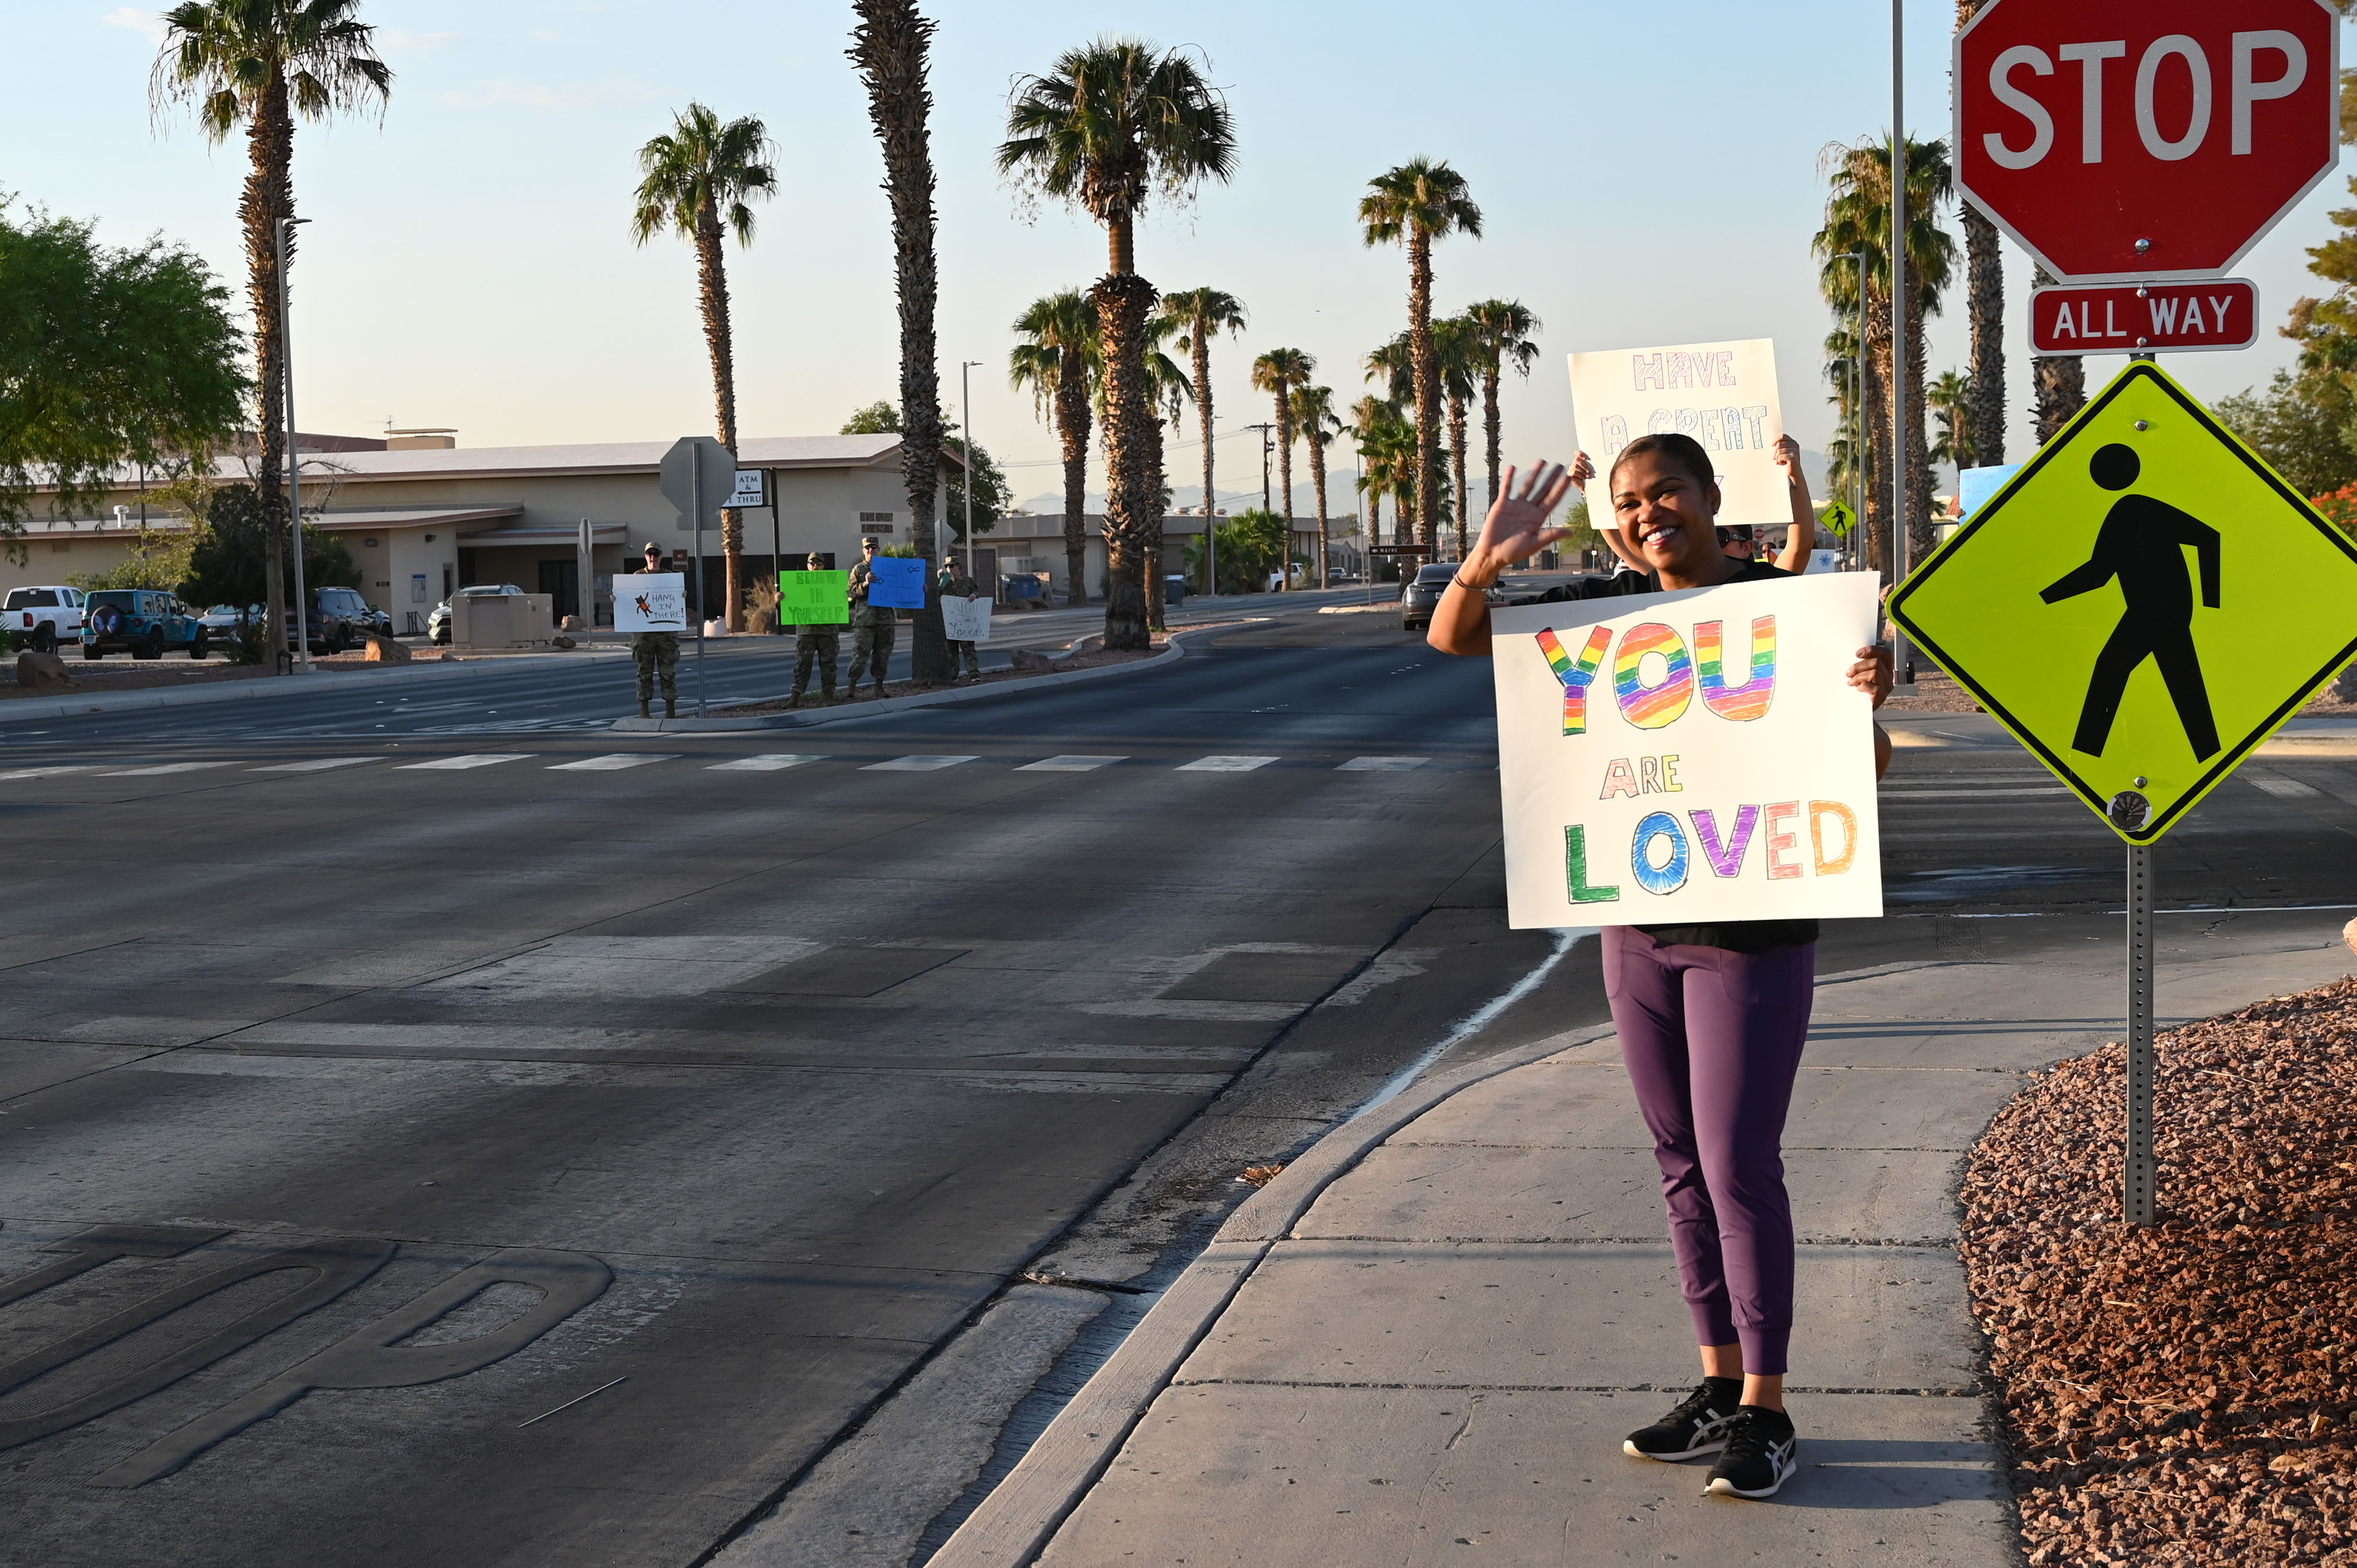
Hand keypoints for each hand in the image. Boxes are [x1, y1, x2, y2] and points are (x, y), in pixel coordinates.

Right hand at [1463, 457, 1581, 583]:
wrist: (1492, 553)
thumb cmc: (1513, 552)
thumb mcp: (1534, 544)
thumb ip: (1551, 535)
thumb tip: (1571, 533)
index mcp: (1538, 519)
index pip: (1553, 500)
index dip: (1561, 489)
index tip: (1569, 478)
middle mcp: (1529, 510)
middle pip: (1543, 490)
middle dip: (1552, 478)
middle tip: (1561, 465)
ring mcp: (1516, 506)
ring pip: (1527, 486)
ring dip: (1535, 474)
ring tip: (1542, 461)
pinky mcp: (1502, 504)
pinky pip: (1506, 488)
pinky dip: (1509, 478)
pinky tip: (1513, 467)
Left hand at [1772, 434, 1799, 480]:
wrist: (1794, 472)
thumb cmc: (1788, 462)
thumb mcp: (1784, 452)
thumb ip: (1780, 446)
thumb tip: (1772, 444)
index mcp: (1793, 442)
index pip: (1782, 436)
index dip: (1776, 440)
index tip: (1772, 445)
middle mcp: (1795, 445)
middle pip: (1779, 444)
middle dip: (1775, 453)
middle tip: (1776, 458)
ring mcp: (1795, 451)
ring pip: (1779, 451)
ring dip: (1777, 458)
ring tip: (1781, 461)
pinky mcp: (1793, 457)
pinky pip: (1780, 457)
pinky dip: (1779, 461)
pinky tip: (1783, 464)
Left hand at [1848, 643, 1892, 708]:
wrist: (1856, 710)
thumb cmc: (1857, 691)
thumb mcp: (1859, 674)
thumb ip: (1861, 664)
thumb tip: (1855, 654)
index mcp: (1885, 669)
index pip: (1885, 654)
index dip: (1872, 650)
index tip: (1857, 654)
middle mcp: (1888, 677)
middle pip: (1877, 662)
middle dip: (1859, 666)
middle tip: (1848, 672)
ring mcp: (1886, 687)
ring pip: (1875, 673)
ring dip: (1859, 676)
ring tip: (1851, 682)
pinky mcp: (1881, 697)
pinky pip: (1874, 686)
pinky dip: (1862, 686)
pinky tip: (1857, 690)